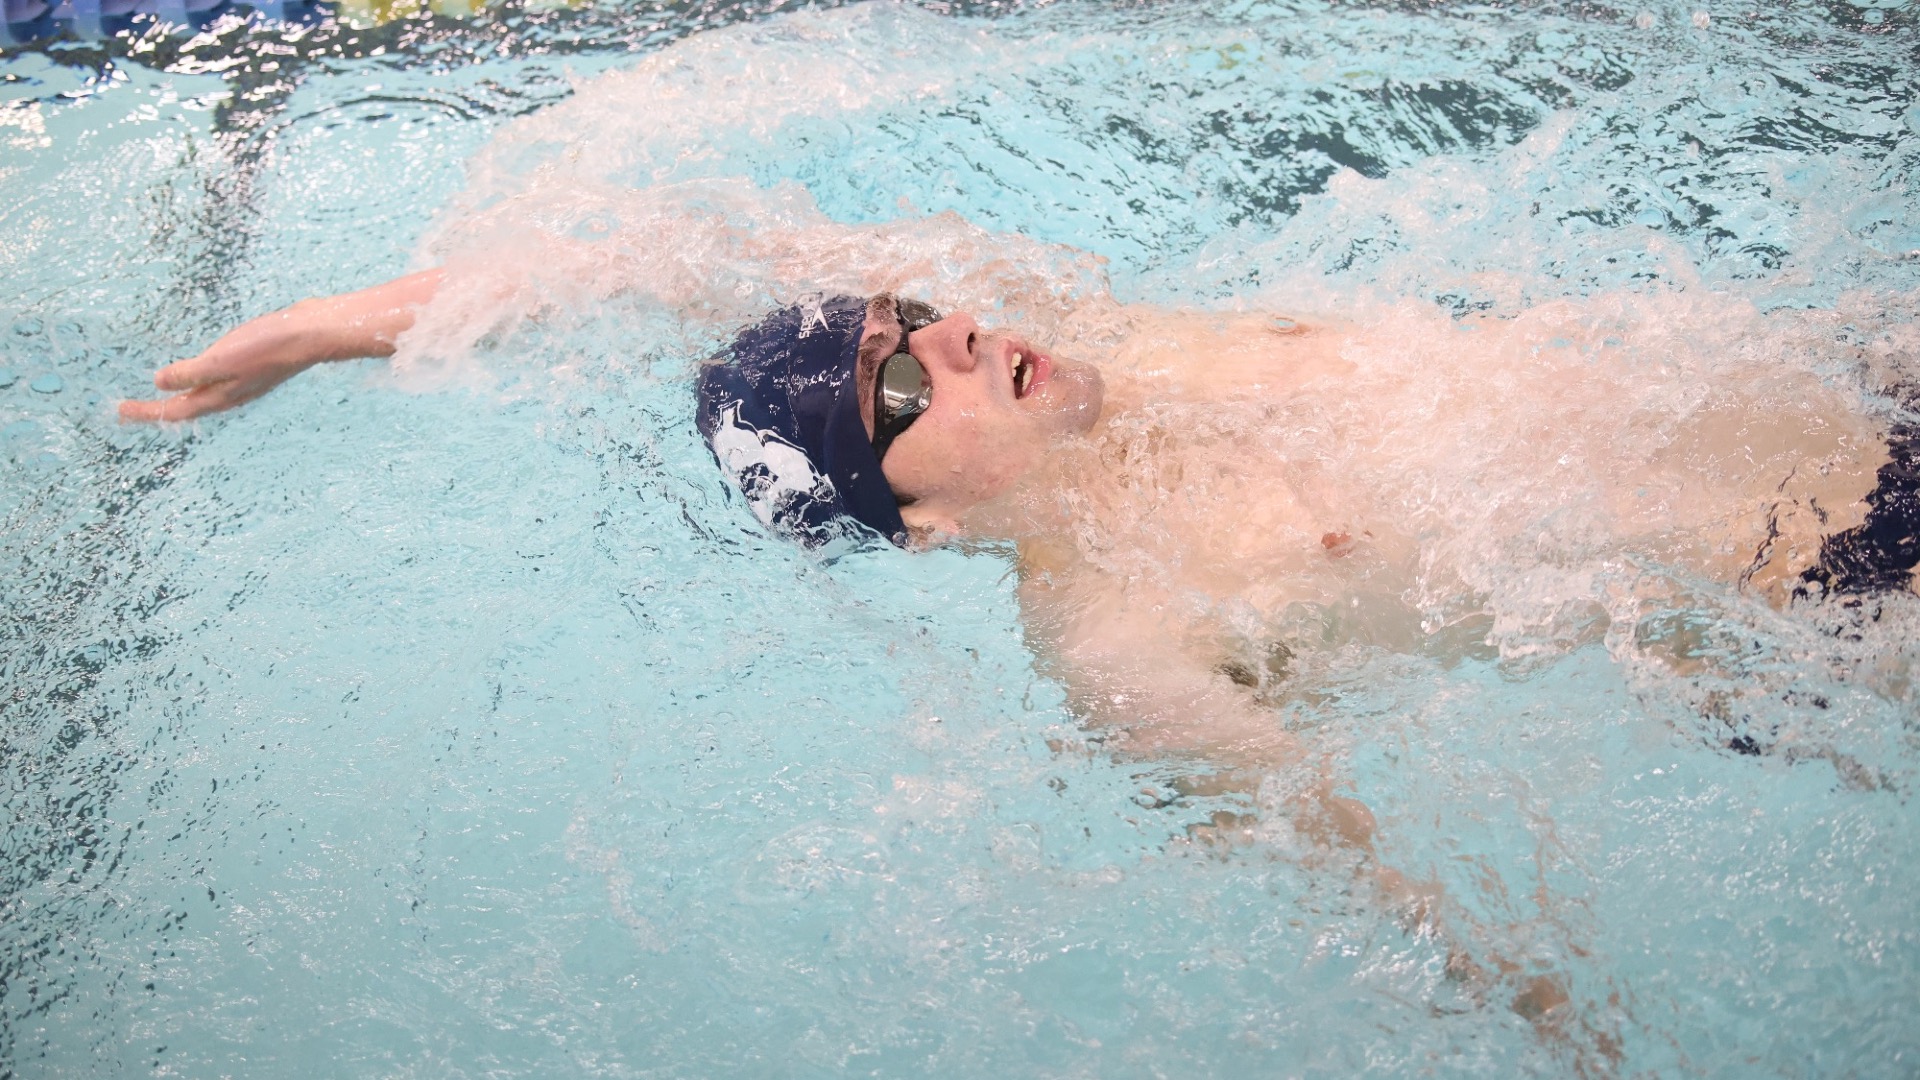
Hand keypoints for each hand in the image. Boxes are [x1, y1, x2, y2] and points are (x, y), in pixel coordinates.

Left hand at [119, 305, 326, 422]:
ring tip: (161, 394)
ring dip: (178, 396)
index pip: (174, 410)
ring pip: (201, 396)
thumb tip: (160, 383)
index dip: (145, 411)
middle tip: (131, 407)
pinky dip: (197, 380)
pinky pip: (214, 380)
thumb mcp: (222, 359)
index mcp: (220, 395)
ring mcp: (241, 381)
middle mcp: (229, 393)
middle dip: (158, 407)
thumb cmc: (268, 346)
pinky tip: (199, 371)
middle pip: (186, 407)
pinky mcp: (250, 366)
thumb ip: (189, 373)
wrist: (311, 334)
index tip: (119, 411)